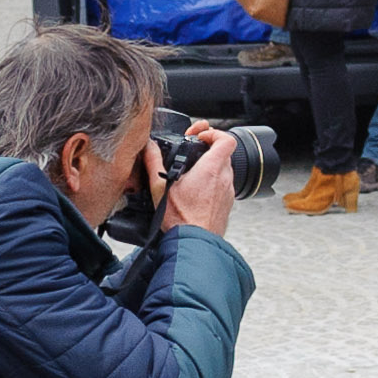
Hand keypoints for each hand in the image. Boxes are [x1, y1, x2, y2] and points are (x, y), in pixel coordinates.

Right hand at [161, 126, 238, 240]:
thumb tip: (149, 147)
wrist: (194, 244)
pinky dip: (212, 183)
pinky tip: (196, 193)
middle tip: (192, 154)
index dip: (214, 133)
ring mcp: (228, 192)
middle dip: (208, 150)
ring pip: (224, 169)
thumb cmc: (180, 220)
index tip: (199, 137)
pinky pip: (223, 185)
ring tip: (192, 175)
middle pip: (224, 153)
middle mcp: (224, 178)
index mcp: (211, 169)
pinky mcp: (227, 204)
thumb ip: (153, 163)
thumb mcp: (159, 188)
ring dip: (210, 167)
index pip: (226, 139)